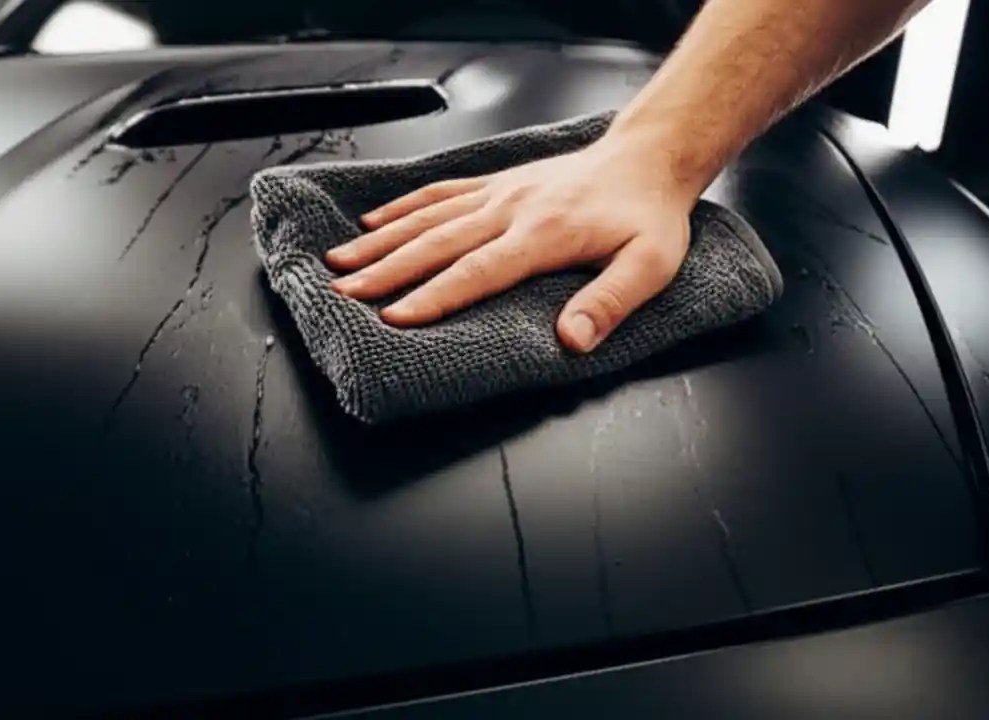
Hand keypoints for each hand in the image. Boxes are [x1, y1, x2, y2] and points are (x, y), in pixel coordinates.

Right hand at [325, 133, 697, 352]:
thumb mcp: (649, 266)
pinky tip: (373, 222)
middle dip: (385, 271)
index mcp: (542, 234)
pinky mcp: (496, 183)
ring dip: (380, 242)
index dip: (433, 296)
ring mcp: (498, 193)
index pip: (477, 271)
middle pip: (436, 243)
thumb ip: (610, 302)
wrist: (648, 158)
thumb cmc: (648, 216)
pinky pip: (440, 192)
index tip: (394, 317)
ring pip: (427, 217)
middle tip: (344, 294)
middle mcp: (510, 210)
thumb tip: (572, 339)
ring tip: (339, 263)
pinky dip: (403, 207)